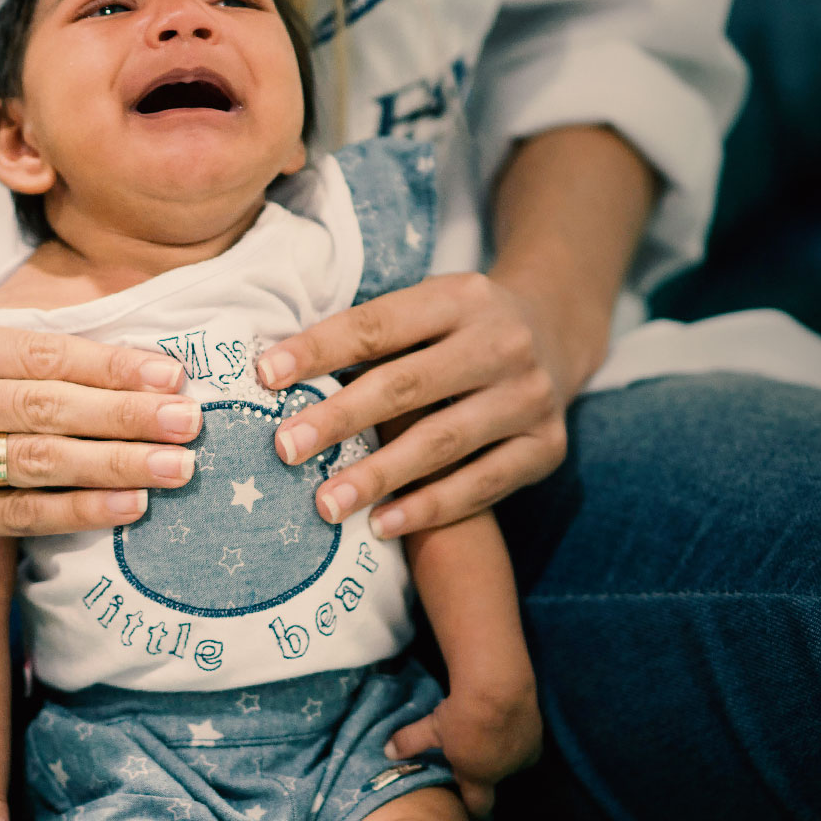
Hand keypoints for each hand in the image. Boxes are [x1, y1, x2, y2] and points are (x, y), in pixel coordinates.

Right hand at [0, 315, 204, 551]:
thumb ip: (0, 353)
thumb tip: (114, 358)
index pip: (36, 352)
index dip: (110, 364)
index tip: (173, 373)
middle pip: (41, 404)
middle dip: (126, 413)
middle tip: (191, 421)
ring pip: (30, 461)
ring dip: (114, 464)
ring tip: (177, 467)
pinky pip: (9, 516)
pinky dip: (74, 512)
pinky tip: (126, 508)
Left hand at [257, 272, 578, 538]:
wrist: (556, 331)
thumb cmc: (459, 328)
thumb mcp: (427, 307)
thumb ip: (370, 335)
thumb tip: (274, 372)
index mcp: (461, 297)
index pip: (378, 326)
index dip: (319, 350)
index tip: (265, 376)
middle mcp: (502, 343)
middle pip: (408, 386)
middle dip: (341, 419)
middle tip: (285, 448)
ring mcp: (530, 397)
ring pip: (443, 442)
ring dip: (378, 476)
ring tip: (325, 503)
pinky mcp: (546, 447)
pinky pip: (482, 485)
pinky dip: (429, 507)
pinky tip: (381, 524)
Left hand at [386, 685, 541, 816]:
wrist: (499, 687)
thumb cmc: (463, 713)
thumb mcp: (433, 728)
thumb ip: (410, 742)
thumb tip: (385, 751)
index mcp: (479, 776)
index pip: (479, 805)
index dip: (472, 806)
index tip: (466, 802)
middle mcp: (505, 771)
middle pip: (493, 777)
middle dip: (482, 768)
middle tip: (469, 747)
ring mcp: (524, 754)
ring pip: (510, 760)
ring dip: (499, 751)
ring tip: (485, 728)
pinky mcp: (538, 736)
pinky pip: (523, 743)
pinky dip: (513, 735)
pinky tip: (502, 719)